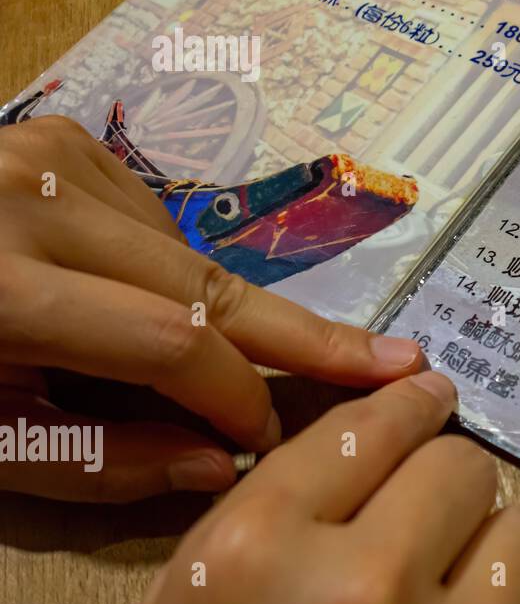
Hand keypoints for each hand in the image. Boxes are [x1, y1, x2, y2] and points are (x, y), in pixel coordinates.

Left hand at [0, 116, 427, 501]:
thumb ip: (96, 458)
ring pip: (190, 254)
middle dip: (307, 338)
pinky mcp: (68, 139)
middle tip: (398, 363)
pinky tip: (131, 298)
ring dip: (218, 315)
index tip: (278, 441)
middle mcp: (35, 198)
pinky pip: (159, 221)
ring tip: (200, 361)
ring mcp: (57, 154)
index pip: (168, 344)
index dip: (238, 399)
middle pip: (209, 284)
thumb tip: (220, 463)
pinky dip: (170, 273)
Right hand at [138, 372, 519, 603]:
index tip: (426, 401)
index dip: (406, 408)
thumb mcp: (207, 599)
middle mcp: (360, 591)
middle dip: (448, 494)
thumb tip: (395, 412)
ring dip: (501, 557)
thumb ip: (286, 504)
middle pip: (461, 468)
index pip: (368, 426)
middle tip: (424, 532)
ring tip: (456, 598)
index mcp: (258, 556)